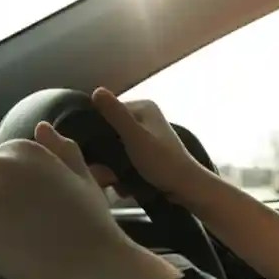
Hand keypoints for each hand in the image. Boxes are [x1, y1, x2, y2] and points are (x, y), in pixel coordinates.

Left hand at [0, 123, 176, 278]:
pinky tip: (6, 261)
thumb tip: (42, 127)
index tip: (29, 211)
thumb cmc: (93, 222)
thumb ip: (61, 150)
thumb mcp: (84, 177)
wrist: (94, 262)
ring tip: (17, 247)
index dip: (8, 193)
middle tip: (25, 232)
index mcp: (20, 149)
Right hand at [90, 87, 207, 202]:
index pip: (105, 112)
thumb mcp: (135, 136)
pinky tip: (124, 185)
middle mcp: (145, 117)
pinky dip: (122, 172)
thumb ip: (116, 115)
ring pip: (115, 148)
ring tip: (116, 181)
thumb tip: (96, 90)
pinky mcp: (147, 152)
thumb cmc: (162, 162)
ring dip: (112, 167)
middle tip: (106, 173)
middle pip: (109, 132)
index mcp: (143, 107)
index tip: (92, 152)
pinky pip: (125, 159)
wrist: (187, 188)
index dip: (95, 131)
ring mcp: (147, 135)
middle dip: (105, 154)